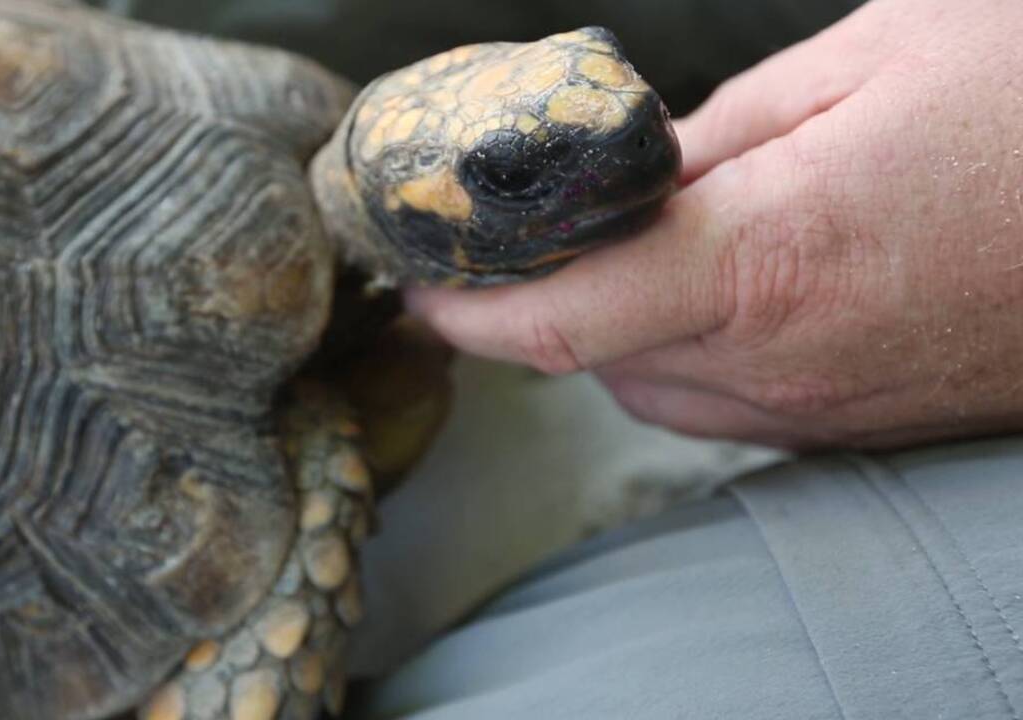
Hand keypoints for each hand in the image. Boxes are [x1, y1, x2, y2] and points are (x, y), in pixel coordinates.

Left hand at [406, 0, 1022, 448]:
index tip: (418, 280)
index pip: (556, 321)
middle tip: (522, 239)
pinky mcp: (874, 420)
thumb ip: (721, 131)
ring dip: (617, 332)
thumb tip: (635, 172)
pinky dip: (695, 354)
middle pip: (597, 363)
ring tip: (627, 251)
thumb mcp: (871, 55)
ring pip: (661, 392)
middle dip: (540, 307)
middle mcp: (790, 362)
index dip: (464, 307)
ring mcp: (835, 407)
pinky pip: (738, 406)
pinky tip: (721, 287)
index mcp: (769, 262)